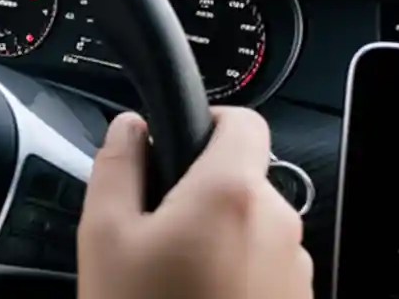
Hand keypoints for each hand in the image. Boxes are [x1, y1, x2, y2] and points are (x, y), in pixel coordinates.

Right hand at [77, 108, 311, 298]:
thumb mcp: (103, 237)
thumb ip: (117, 166)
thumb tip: (129, 129)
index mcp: (231, 194)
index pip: (242, 120)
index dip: (205, 121)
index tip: (175, 144)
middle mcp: (279, 226)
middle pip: (244, 177)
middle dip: (201, 191)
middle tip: (154, 230)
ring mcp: (295, 272)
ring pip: (254, 227)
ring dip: (219, 237)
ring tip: (172, 279)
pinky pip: (265, 269)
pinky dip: (235, 275)